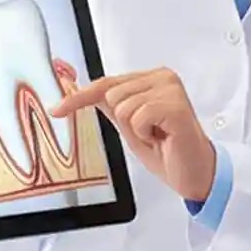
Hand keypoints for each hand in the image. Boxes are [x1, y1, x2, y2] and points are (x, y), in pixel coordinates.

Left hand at [51, 66, 215, 201]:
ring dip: (136, 129)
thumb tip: (75, 89)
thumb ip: (107, 104)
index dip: (78, 97)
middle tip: (149, 133)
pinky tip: (163, 136)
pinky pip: (138, 117)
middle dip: (124, 122)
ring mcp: (171, 88)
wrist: (194, 172)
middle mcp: (163, 77)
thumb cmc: (166, 149)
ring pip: (123, 106)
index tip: (56, 109)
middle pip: (111, 94)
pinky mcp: (175, 105)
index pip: (106, 83)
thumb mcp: (128, 124)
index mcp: (152, 78)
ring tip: (157, 135)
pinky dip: (145, 133)